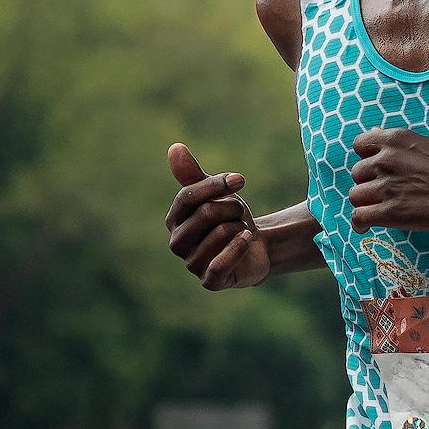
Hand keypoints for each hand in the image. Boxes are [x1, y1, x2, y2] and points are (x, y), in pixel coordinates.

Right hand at [166, 142, 269, 291]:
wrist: (255, 247)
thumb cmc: (230, 217)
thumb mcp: (215, 192)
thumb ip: (193, 174)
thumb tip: (174, 148)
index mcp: (174, 219)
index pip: (188, 196)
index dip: (216, 185)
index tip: (240, 180)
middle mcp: (177, 243)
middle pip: (206, 213)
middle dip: (232, 208)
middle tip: (239, 214)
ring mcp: (191, 264)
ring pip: (221, 233)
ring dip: (240, 228)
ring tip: (240, 232)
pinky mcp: (209, 281)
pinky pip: (221, 263)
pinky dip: (239, 247)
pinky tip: (247, 240)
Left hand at [350, 128, 428, 233]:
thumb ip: (400, 145)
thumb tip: (375, 136)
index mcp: (396, 140)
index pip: (360, 145)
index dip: (367, 159)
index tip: (376, 169)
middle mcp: (385, 160)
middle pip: (357, 174)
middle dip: (369, 184)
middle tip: (388, 194)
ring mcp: (386, 187)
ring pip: (356, 196)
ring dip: (367, 203)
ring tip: (382, 210)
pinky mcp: (391, 212)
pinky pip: (359, 217)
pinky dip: (361, 223)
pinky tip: (369, 225)